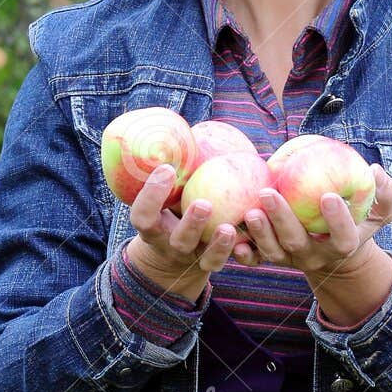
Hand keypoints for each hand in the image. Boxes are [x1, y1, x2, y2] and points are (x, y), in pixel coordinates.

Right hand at [125, 163, 249, 299]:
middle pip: (177, 241)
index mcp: (152, 226)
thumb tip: (190, 128)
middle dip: (191, 223)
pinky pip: (225, 264)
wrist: (173, 250)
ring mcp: (192, 258)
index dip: (151, 195)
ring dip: (217, 244)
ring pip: (203, 258)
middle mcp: (169, 244)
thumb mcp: (166, 191)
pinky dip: (235, 254)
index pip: (143, 215)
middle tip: (205, 203)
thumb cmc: (171, 203)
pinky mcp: (211, 264)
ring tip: (229, 227)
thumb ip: (175, 169)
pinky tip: (248, 240)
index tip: (167, 168)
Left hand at [232, 163, 391, 279]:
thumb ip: (384, 194)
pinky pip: (256, 260)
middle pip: (297, 243)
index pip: (343, 238)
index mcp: (343, 247)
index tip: (328, 195)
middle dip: (282, 220)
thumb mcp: (378, 212)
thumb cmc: (358, 222)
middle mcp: (315, 257)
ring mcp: (291, 259)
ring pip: (273, 252)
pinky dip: (244, 253)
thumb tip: (375, 170)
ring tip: (250, 211)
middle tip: (268, 193)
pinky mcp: (272, 259)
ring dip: (259, 233)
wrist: (335, 253)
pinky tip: (234, 239)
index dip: (337, 220)